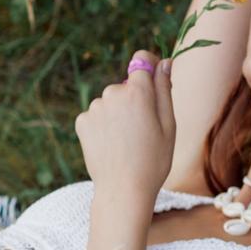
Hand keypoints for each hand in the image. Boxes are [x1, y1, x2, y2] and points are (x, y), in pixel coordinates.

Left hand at [77, 48, 175, 200]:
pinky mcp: (82, 121)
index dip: (150, 67)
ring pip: (111, 102)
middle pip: (126, 86)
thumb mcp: (168, 124)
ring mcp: (94, 107)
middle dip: (135, 99)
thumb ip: (164, 89)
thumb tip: (164, 62)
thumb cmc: (153, 159)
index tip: (155, 81)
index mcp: (138, 91)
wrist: (123, 189)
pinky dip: (104, 126)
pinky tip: (112, 145)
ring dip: (119, 114)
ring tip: (127, 142)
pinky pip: (97, 116)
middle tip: (144, 129)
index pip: (142, 60)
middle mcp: (112, 93)